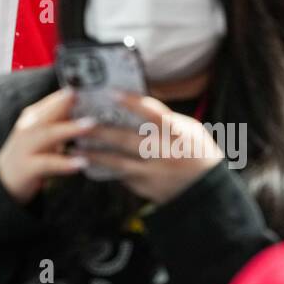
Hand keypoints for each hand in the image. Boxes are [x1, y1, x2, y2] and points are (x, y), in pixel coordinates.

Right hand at [0, 88, 94, 204]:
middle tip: (90, 98)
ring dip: (70, 129)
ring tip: (91, 125)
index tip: (93, 85)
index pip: (52, 100)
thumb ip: (61, 120)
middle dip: (68, 104)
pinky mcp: (28, 167)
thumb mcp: (44, 133)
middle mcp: (28, 128)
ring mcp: (26, 147)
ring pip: (48, 134)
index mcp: (33, 116)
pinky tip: (81, 163)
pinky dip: (64, 163)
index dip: (70, 93)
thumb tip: (89, 107)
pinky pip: (47, 163)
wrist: (5, 179)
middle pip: (49, 113)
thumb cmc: (32, 152)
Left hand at [80, 94, 222, 203]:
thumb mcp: (189, 129)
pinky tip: (90, 162)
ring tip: (75, 148)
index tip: (111, 92)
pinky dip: (106, 168)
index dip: (132, 102)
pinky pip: (122, 176)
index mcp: (177, 133)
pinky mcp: (146, 188)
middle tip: (79, 122)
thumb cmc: (196, 151)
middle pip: (127, 139)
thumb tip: (134, 103)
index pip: (153, 113)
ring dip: (95, 155)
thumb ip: (164, 118)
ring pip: (118, 162)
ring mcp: (154, 173)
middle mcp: (164, 152)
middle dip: (101, 131)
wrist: (207, 191)